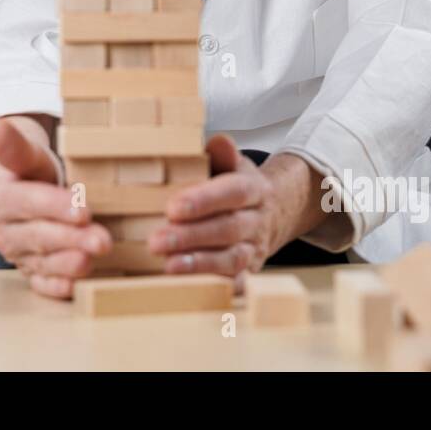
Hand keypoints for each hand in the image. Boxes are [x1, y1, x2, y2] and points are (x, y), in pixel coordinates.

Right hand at [0, 115, 111, 298]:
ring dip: (68, 264)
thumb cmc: (33, 169)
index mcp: (1, 199)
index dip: (55, 207)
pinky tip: (75, 287)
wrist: (28, 189)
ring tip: (92, 261)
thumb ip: (14, 145)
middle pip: (39, 236)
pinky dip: (56, 288)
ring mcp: (17, 255)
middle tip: (102, 241)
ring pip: (42, 262)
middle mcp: (5, 231)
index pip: (29, 203)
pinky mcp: (30, 272)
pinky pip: (41, 283)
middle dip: (71, 239)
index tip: (83, 209)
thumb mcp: (27, 153)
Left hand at [149, 135, 307, 286]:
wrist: (275, 211)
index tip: (172, 208)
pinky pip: (239, 284)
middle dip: (191, 237)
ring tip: (168, 266)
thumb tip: (220, 141)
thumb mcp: (234, 165)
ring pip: (232, 260)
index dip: (204, 201)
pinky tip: (190, 288)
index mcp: (254, 189)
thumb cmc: (238, 185)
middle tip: (156, 241)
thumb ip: (223, 155)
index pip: (233, 192)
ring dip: (199, 265)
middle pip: (228, 229)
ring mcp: (256, 249)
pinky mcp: (252, 272)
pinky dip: (217, 288)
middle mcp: (258, 221)